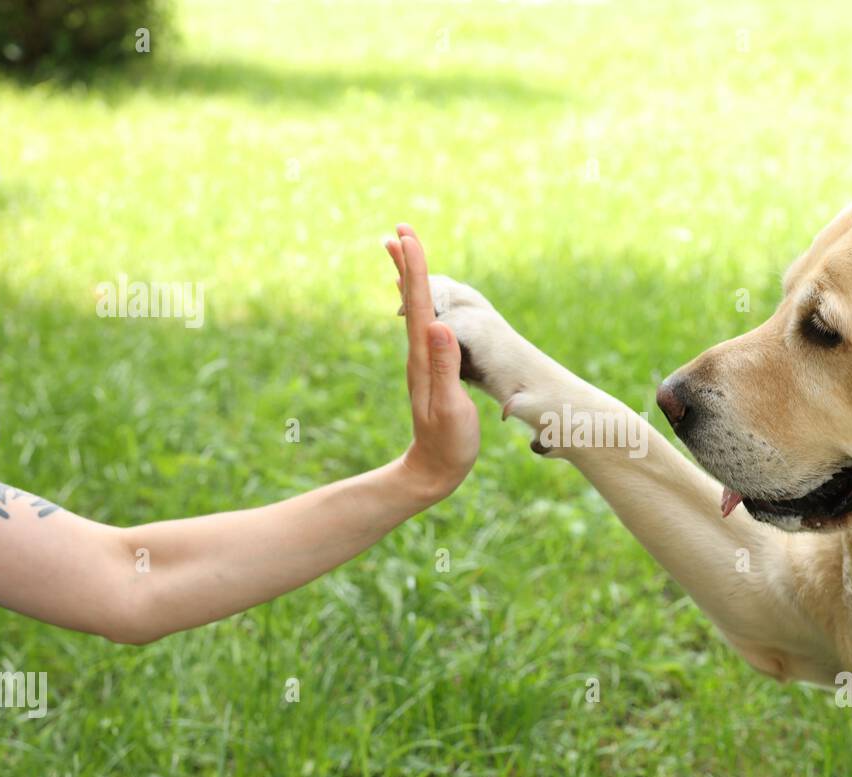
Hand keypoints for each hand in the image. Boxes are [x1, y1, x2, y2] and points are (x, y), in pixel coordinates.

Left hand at [385, 224, 479, 502]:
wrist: (433, 471)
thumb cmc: (448, 443)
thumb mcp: (451, 407)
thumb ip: (446, 367)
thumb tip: (438, 325)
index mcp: (424, 359)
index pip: (419, 305)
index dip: (415, 269)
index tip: (409, 236)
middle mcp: (419, 355)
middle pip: (412, 301)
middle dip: (408, 264)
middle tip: (400, 230)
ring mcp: (423, 362)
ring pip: (416, 311)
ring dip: (411, 279)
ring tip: (404, 253)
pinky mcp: (430, 370)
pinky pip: (424, 327)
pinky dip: (421, 304)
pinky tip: (422, 302)